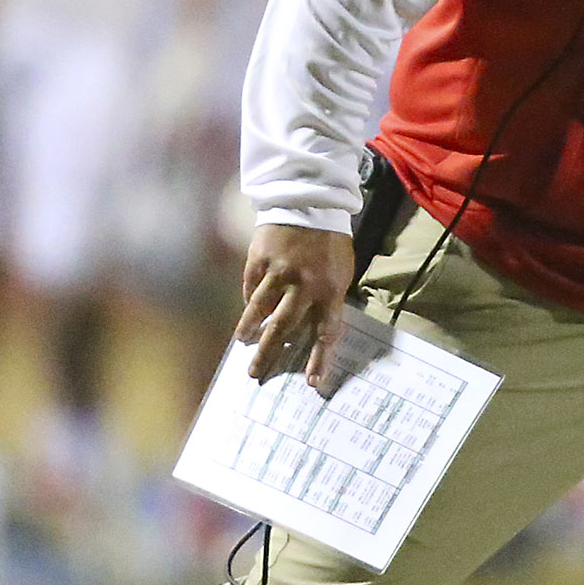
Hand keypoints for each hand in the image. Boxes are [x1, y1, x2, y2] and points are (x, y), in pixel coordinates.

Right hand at [236, 222, 353, 393]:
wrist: (310, 201)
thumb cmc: (330, 242)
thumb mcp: (340, 271)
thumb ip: (327, 299)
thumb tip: (311, 330)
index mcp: (330, 290)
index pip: (325, 332)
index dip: (318, 359)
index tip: (312, 383)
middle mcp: (304, 285)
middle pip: (283, 328)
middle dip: (268, 354)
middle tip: (255, 374)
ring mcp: (279, 271)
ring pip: (260, 309)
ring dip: (250, 329)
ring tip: (243, 342)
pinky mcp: (259, 258)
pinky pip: (251, 287)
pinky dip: (249, 301)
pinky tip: (248, 310)